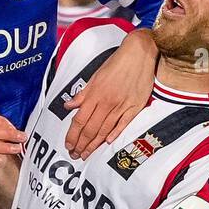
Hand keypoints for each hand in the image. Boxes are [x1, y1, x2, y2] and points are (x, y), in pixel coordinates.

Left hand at [62, 26, 157, 159]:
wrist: (139, 53)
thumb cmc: (116, 63)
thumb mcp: (95, 77)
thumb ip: (82, 94)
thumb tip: (69, 106)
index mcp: (95, 94)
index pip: (79, 120)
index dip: (72, 135)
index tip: (68, 145)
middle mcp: (107, 102)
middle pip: (90, 128)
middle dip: (81, 144)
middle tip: (75, 155)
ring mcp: (121, 105)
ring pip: (105, 129)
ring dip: (94, 144)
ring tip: (87, 154)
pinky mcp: (135, 106)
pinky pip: (123, 123)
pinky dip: (115, 133)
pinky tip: (107, 142)